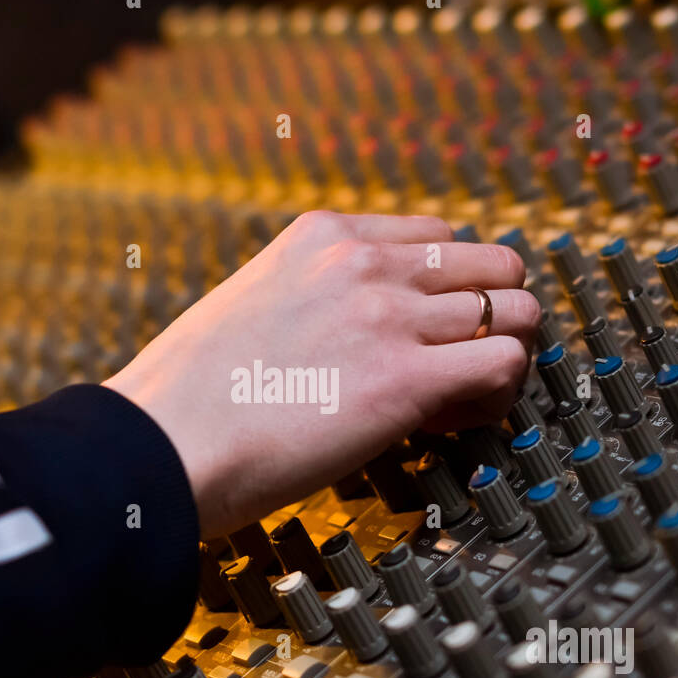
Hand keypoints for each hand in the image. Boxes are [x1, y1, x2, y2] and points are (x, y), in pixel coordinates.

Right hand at [103, 210, 538, 538]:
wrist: (162, 442)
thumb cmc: (190, 396)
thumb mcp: (251, 305)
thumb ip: (312, 299)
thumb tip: (349, 337)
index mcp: (324, 236)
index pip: (439, 235)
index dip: (450, 287)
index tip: (429, 332)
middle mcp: (366, 262)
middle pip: (494, 263)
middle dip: (493, 314)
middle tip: (462, 364)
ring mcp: (390, 315)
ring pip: (516, 312)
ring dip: (504, 358)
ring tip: (463, 400)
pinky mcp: (405, 379)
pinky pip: (505, 366)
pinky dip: (498, 395)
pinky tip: (455, 422)